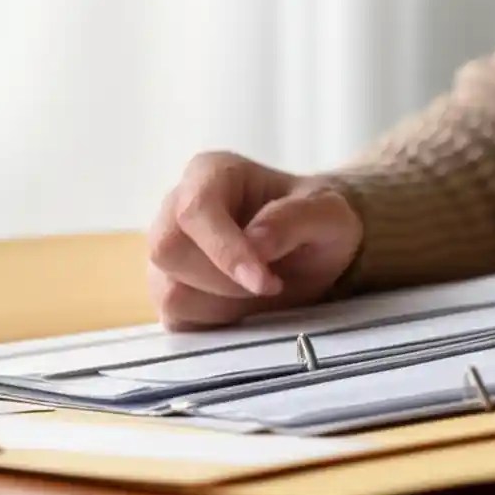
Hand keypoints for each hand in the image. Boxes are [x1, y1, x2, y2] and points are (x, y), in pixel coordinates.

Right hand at [147, 152, 362, 329]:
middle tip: (272, 284)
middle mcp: (177, 206)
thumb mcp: (328, 213)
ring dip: (223, 303)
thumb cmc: (315, 220)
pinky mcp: (168, 289)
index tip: (264, 281)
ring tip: (262, 288)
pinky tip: (245, 305)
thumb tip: (256, 242)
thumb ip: (295, 219)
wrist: (313, 249)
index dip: (225, 250)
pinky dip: (215, 322)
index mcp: (212, 173)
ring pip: (167, 290)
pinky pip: (174, 317)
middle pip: (168, 250)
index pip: (195, 210)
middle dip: (224, 280)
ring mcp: (168, 250)